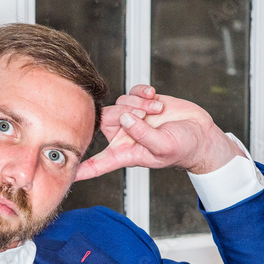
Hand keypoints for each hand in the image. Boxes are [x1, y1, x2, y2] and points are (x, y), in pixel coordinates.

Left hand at [75, 84, 245, 180]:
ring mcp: (133, 117)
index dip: (81, 168)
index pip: (98, 163)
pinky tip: (155, 97)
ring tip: (158, 111)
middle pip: (104, 120)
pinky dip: (142, 92)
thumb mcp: (163, 147)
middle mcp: (125, 135)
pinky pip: (133, 91)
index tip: (64, 172)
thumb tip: (125, 117)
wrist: (200, 133)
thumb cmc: (183, 148)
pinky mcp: (143, 102)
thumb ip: (142, 134)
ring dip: (139, 103)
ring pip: (120, 103)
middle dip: (122, 113)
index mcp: (125, 153)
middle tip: (145, 116)